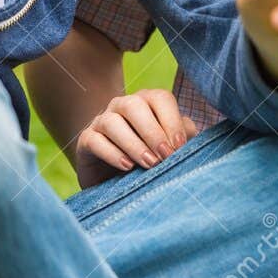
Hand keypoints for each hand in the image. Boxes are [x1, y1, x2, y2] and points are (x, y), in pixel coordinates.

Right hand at [73, 88, 199, 188]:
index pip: (160, 98)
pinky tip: (127, 167)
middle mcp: (123, 105)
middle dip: (153, 132)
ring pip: (113, 122)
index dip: (172, 121)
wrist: (116, 179)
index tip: (179, 147)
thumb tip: (191, 133)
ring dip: (133, 143)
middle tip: (165, 156)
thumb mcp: (170, 146)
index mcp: (147, 101)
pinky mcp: (86, 139)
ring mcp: (102, 120)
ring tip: (149, 164)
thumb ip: (184, 135)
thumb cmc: (151, 157)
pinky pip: (94, 140)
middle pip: (135, 106)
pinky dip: (111, 153)